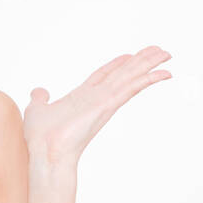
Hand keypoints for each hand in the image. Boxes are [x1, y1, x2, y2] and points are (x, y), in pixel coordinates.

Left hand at [23, 45, 172, 166]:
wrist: (45, 151)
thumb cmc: (40, 137)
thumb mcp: (36, 109)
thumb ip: (40, 98)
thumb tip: (38, 92)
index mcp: (82, 97)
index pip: (103, 75)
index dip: (117, 64)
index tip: (130, 55)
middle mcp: (97, 98)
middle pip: (123, 73)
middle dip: (141, 61)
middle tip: (159, 51)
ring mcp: (104, 102)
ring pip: (131, 77)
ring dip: (149, 65)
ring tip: (166, 54)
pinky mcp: (108, 106)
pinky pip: (131, 88)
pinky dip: (147, 80)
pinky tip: (163, 73)